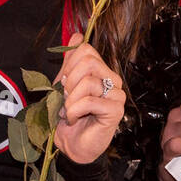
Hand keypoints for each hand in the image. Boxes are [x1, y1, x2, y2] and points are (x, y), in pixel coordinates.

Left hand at [52, 34, 124, 164]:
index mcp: (101, 71)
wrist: (71, 145)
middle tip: (65, 98)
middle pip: (88, 62)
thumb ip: (70, 62)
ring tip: (69, 111)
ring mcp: (117, 95)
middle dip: (69, 81)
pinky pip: (90, 101)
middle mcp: (112, 80)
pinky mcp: (116, 110)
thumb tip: (76, 35)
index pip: (86, 50)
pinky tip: (73, 119)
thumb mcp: (64, 85)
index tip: (63, 83)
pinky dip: (75, 110)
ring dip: (70, 100)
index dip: (68, 64)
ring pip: (89, 82)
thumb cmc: (68, 116)